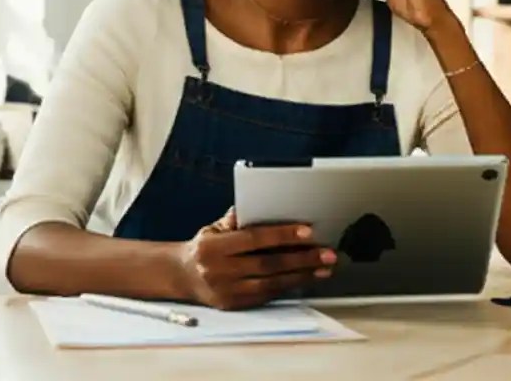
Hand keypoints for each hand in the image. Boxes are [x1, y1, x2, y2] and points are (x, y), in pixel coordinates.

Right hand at [178, 208, 336, 309]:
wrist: (183, 276)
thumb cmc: (205, 246)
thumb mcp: (214, 227)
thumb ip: (237, 218)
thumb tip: (261, 204)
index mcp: (212, 247)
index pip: (253, 239)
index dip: (281, 235)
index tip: (308, 231)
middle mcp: (218, 271)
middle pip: (268, 264)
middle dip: (301, 258)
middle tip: (327, 253)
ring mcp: (227, 291)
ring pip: (271, 284)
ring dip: (302, 275)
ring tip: (324, 268)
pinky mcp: (234, 305)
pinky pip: (267, 296)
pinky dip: (289, 286)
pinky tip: (306, 278)